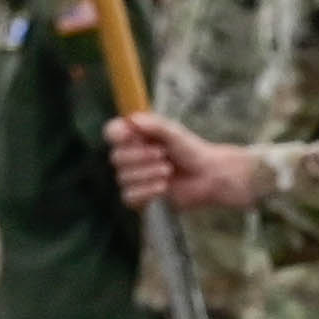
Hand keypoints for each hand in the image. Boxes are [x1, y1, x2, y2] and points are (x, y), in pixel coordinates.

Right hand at [107, 112, 260, 210]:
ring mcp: (134, 178)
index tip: (130, 135)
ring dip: (148, 174)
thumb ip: (154, 125)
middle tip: (163, 154)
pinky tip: (163, 187)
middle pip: (116, 158)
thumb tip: (132, 120)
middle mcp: (130, 157)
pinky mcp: (140, 197)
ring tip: (168, 170)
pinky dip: (147, 191)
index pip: (111, 133)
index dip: (116, 135)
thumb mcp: (174, 133)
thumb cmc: (191, 151)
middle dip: (140, 157)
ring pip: (123, 178)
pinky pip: (129, 196)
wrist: (207, 176)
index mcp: (135, 137)